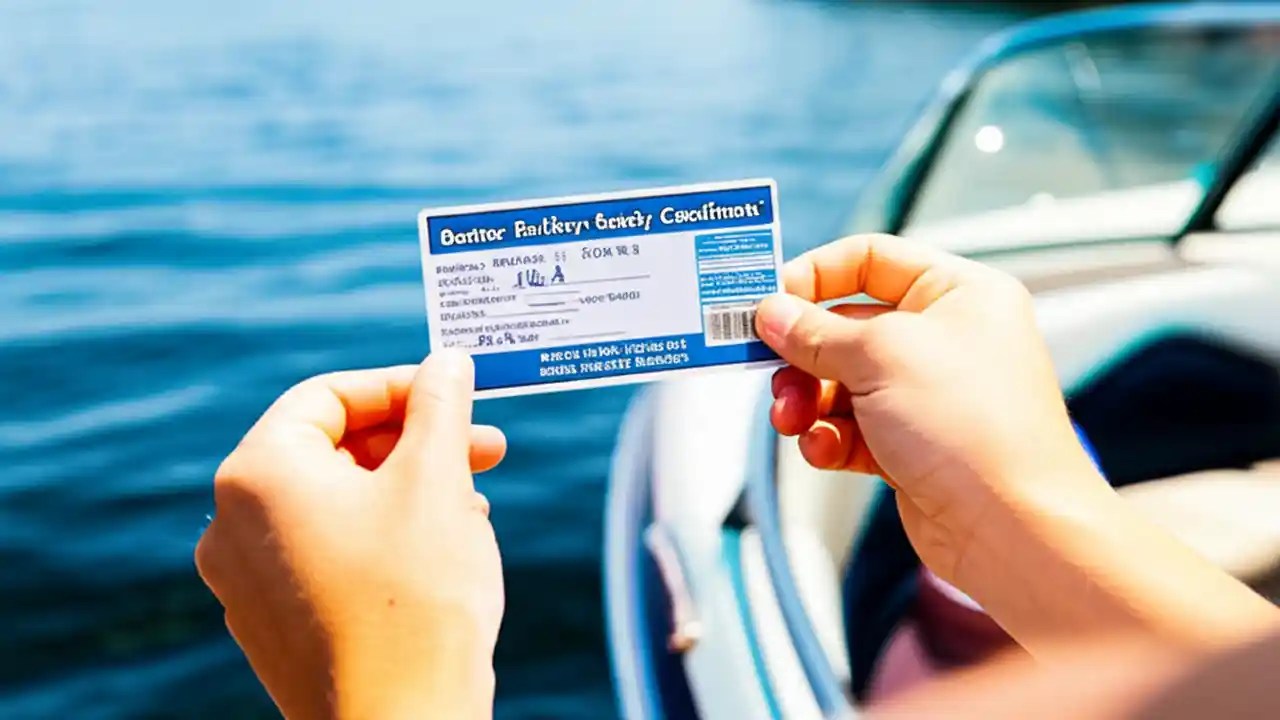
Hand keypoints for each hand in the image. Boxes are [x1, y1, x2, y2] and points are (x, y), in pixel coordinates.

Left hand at [196, 351, 504, 719]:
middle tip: (485, 446)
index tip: (457, 393)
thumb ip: (440, 404)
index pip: (327, 395)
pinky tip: (443, 548)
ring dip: (408, 488)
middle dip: (415, 441)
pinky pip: (328, 553)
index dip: (400, 385)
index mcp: (257, 474)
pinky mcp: (273, 625)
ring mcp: (246, 582)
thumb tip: (447, 361)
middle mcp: (232, 525)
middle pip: (332, 450)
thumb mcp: (436, 477)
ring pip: (335, 503)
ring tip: (475, 501)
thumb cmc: (416, 596)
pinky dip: (382, 536)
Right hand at [756, 234, 1277, 651]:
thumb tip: (773, 314)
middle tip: (772, 371)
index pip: (872, 259)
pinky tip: (825, 450)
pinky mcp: (911, 445)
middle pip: (847, 325)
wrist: (1010, 528)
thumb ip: (816, 331)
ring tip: (793, 418)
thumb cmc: (973, 428)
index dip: (817, 275)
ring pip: (842, 381)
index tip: (772, 301)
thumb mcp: (881, 356)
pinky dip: (829, 438)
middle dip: (803, 352)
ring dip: (808, 400)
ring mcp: (928, 395)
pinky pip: (851, 429)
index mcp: (958, 293)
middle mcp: (946, 338)